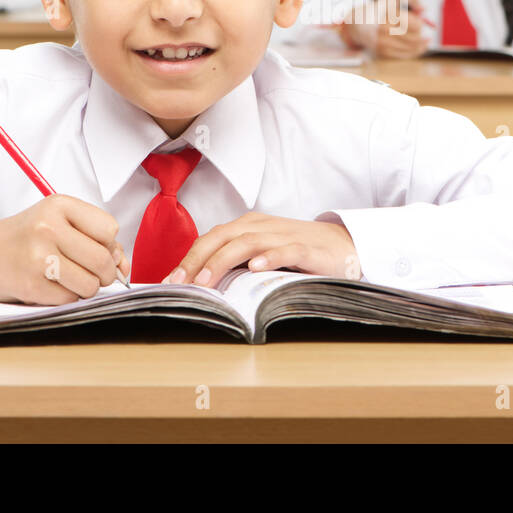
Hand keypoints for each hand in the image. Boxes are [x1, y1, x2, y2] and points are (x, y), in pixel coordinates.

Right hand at [0, 194, 130, 303]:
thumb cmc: (24, 238)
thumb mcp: (58, 224)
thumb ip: (96, 240)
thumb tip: (124, 267)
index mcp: (58, 205)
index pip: (109, 229)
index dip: (108, 244)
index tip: (95, 248)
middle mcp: (48, 227)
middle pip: (103, 260)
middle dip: (104, 273)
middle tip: (90, 272)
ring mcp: (38, 256)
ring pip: (90, 284)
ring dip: (85, 288)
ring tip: (67, 278)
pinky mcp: (30, 284)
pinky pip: (69, 300)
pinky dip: (65, 298)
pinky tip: (49, 286)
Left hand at [162, 211, 360, 288]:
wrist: (344, 246)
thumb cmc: (299, 253)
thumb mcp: (262, 254)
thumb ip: (236, 264)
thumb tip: (200, 285)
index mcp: (248, 226)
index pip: (211, 239)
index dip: (188, 259)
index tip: (169, 283)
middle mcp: (262, 227)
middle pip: (222, 237)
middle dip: (198, 259)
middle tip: (180, 283)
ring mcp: (284, 236)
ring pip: (248, 242)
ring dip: (224, 260)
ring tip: (207, 280)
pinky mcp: (307, 249)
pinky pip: (286, 250)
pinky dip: (269, 257)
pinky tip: (256, 268)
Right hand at [338, 0, 429, 58]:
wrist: (357, 24)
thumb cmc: (379, 10)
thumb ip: (412, 0)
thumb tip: (424, 9)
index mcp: (389, 16)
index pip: (414, 24)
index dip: (420, 24)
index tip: (421, 22)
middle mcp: (385, 30)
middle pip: (414, 38)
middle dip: (422, 38)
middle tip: (427, 37)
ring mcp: (383, 42)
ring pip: (410, 48)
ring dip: (421, 47)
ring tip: (426, 44)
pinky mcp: (382, 52)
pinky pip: (402, 55)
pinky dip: (413, 53)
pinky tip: (418, 50)